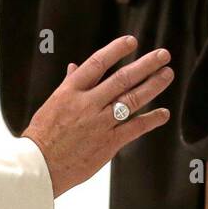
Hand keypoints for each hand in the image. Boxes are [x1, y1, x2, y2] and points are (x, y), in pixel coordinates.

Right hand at [22, 35, 171, 196]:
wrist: (40, 167)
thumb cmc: (43, 135)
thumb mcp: (54, 103)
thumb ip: (69, 84)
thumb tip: (75, 66)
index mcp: (71, 91)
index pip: (98, 63)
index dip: (116, 50)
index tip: (132, 41)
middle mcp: (88, 103)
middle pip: (122, 79)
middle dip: (145, 65)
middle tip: (163, 55)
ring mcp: (100, 123)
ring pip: (132, 100)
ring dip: (153, 86)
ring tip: (167, 75)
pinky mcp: (108, 143)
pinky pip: (135, 128)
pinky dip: (151, 119)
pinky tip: (163, 114)